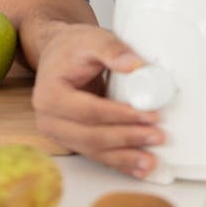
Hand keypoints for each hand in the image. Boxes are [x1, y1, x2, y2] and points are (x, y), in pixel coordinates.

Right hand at [31, 23, 164, 176]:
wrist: (59, 53)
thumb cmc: (73, 46)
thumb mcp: (92, 38)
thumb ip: (112, 49)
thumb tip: (135, 66)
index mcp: (49, 94)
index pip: (89, 111)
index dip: (120, 116)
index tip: (148, 115)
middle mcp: (49, 119)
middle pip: (91, 136)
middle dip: (127, 138)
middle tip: (156, 136)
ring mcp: (59, 132)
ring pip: (94, 150)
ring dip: (125, 157)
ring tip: (151, 161)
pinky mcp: (71, 139)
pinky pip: (96, 154)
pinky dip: (118, 162)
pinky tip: (138, 168)